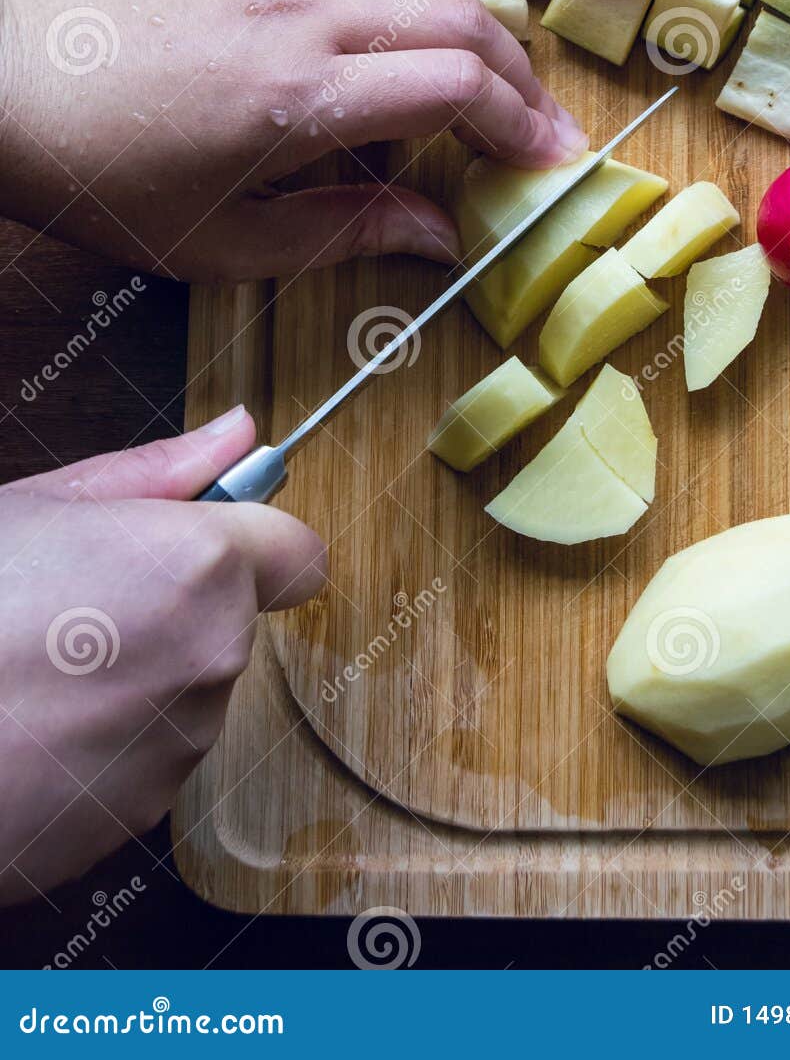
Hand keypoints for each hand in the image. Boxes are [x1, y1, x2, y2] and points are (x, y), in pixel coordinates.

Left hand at [0, 0, 586, 281]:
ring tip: (488, 93)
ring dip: (473, 33)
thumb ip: (347, 233)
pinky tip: (403, 57)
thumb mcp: (226, 244)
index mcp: (299, 98)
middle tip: (543, 131)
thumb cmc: (106, 181)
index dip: (522, 123)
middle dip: (521, 76)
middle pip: (462, 19)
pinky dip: (411, 8)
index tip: (550, 162)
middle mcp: (303, 18)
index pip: (457, 84)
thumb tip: (442, 236)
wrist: (5, 84)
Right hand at [0, 408, 323, 903]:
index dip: (256, 540)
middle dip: (176, 605)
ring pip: (187, 691)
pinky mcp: (138, 815)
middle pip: (232, 621)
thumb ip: (160, 471)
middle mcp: (212, 661)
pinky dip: (105, 743)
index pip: (299, 552)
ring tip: (38, 664)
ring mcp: (177, 747)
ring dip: (138, 676)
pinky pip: (147, 757)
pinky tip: (32, 723)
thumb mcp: (40, 504)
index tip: (212, 538)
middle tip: (77, 597)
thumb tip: (238, 432)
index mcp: (200, 568)